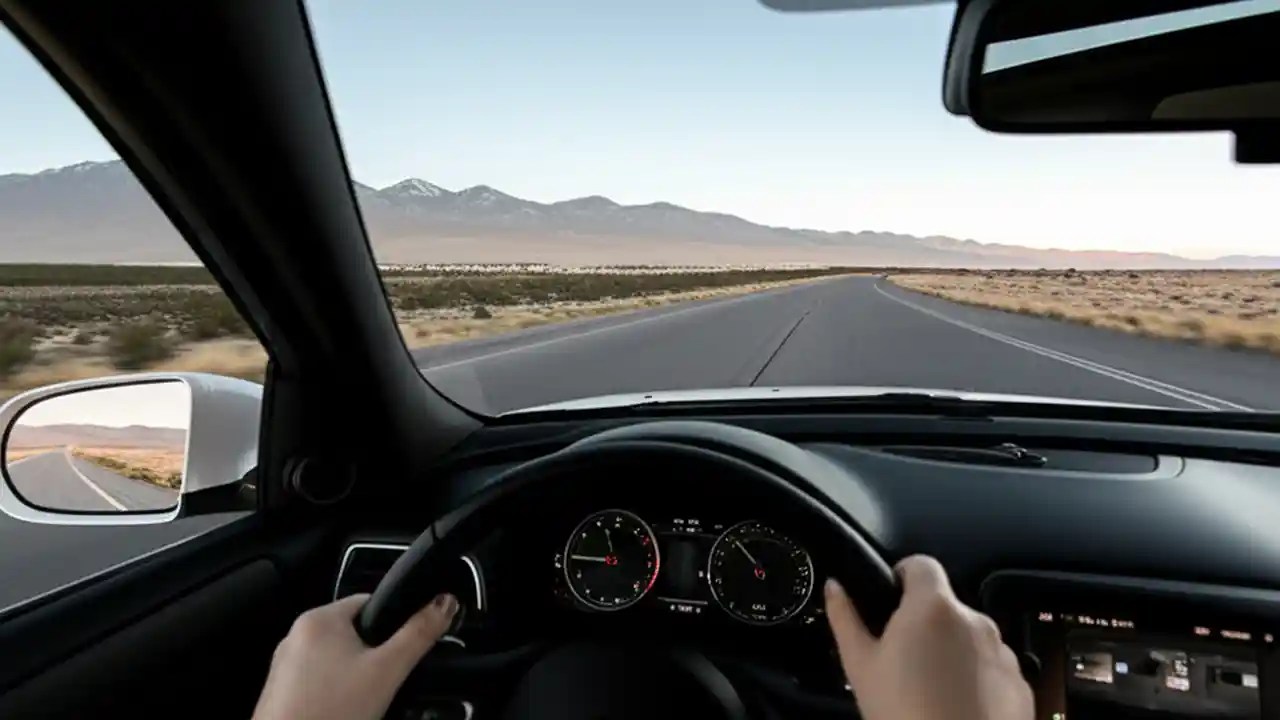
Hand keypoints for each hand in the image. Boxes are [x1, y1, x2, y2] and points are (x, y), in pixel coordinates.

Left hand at [253, 592, 458, 719]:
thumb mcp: (387, 671)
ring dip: (353, 675)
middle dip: (372, 656)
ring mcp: (284, 664)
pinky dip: (333, 691)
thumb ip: (418, 634)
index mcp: (320, 618)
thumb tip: (444, 602)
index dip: (393, 624)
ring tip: (361, 700)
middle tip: (383, 681)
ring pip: (335, 659)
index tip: (400, 652)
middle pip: (353, 633)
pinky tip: (340, 711)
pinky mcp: (280, 690)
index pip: (369, 602)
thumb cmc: (334, 710)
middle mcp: (296, 634)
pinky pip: (318, 680)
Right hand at [825, 555, 1032, 719]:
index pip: (921, 564)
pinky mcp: (1021, 684)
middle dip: (925, 623)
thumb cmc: (902, 713)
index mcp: (931, 608)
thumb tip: (835, 588)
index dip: (902, 576)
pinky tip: (956, 706)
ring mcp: (1003, 653)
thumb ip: (845, 618)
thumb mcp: (859, 667)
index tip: (890, 601)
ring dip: (952, 651)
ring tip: (929, 690)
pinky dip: (976, 679)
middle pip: (945, 606)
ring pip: (970, 638)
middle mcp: (974, 621)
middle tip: (902, 659)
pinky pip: (993, 668)